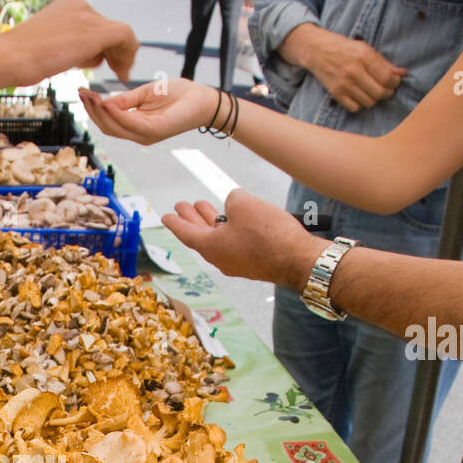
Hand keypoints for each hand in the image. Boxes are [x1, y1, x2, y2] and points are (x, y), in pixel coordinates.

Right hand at [11, 0, 137, 82]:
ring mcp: (88, 17)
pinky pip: (125, 37)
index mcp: (67, 7)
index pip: (94, 24)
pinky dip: (129, 54)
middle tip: (118, 70)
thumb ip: (66, 45)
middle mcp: (80, 6)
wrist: (10, 56)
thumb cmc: (19, 58)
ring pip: (119, 33)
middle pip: (108, 28)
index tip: (103, 62)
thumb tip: (82, 56)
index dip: (103, 45)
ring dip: (123, 54)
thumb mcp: (46, 46)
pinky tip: (123, 73)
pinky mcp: (96, 31)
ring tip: (121, 73)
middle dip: (115, 50)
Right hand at [78, 79, 218, 144]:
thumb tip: (104, 101)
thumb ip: (126, 99)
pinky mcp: (153, 131)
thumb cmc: (178, 95)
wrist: (203, 99)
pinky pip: (128, 123)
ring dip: (99, 112)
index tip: (82, 92)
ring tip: (89, 96)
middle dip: (92, 111)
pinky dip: (115, 113)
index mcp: (136, 125)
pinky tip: (105, 102)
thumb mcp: (146, 93)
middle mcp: (138, 134)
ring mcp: (145, 135)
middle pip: (107, 127)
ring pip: (114, 127)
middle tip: (81, 93)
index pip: (108, 121)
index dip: (93, 108)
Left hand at [163, 189, 320, 285]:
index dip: (175, 222)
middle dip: (192, 218)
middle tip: (183, 205)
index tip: (165, 217)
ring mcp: (237, 262)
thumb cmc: (269, 233)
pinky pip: (234, 243)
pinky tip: (235, 219)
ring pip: (218, 238)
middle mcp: (220, 258)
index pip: (186, 233)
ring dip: (212, 221)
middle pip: (201, 235)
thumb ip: (232, 200)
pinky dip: (229, 229)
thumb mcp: (244, 204)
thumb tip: (234, 205)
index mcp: (210, 247)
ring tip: (205, 206)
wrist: (297, 259)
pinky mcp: (253, 262)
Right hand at [308, 28, 405, 112]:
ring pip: (369, 102)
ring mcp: (344, 84)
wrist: (317, 51)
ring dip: (375, 99)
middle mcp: (354, 71)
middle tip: (388, 89)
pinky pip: (355, 107)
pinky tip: (361, 96)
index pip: (387, 77)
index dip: (395, 82)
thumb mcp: (365, 48)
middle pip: (380, 92)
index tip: (396, 81)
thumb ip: (383, 62)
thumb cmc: (344, 48)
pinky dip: (361, 104)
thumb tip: (402, 73)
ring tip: (374, 92)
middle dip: (388, 93)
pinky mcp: (336, 93)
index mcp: (363, 56)